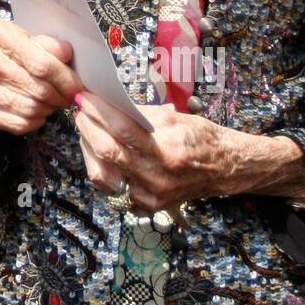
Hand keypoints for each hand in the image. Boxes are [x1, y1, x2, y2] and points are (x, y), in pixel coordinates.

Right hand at [0, 20, 78, 135]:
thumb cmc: (15, 55)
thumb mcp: (34, 42)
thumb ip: (50, 46)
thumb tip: (66, 52)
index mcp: (0, 35)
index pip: (42, 64)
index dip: (65, 80)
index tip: (78, 88)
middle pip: (37, 88)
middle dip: (59, 97)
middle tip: (67, 99)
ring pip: (29, 108)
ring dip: (47, 110)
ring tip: (51, 104)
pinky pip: (16, 123)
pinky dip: (33, 122)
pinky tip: (37, 114)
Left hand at [73, 93, 304, 211]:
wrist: (223, 168)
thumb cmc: (199, 137)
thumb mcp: (173, 117)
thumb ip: (139, 114)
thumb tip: (107, 104)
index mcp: (167, 151)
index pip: (122, 130)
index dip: (98, 112)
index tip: (83, 98)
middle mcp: (157, 178)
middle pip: (107, 153)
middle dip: (87, 128)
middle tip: (81, 111)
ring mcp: (149, 196)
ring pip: (102, 175)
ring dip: (88, 150)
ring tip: (88, 131)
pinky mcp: (145, 207)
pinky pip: (112, 189)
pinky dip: (102, 169)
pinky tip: (101, 153)